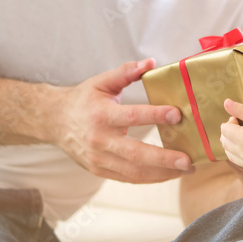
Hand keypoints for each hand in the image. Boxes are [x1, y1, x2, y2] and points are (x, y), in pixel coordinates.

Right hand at [53, 59, 192, 182]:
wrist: (55, 121)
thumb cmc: (83, 100)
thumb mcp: (101, 82)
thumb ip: (126, 72)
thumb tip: (151, 63)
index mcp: (101, 115)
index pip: (132, 116)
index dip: (155, 115)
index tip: (177, 114)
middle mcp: (99, 140)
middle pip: (135, 154)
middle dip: (164, 159)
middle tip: (188, 160)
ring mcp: (99, 159)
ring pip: (134, 172)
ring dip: (162, 173)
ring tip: (186, 169)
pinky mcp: (100, 171)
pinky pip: (129, 179)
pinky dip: (150, 178)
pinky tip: (168, 174)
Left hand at [219, 99, 242, 175]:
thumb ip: (242, 110)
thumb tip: (226, 102)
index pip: (225, 130)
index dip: (231, 121)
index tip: (241, 118)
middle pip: (225, 143)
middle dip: (229, 132)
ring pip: (231, 155)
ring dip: (233, 144)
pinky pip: (242, 163)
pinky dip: (241, 154)